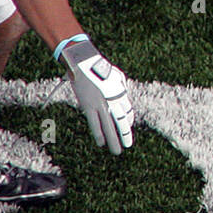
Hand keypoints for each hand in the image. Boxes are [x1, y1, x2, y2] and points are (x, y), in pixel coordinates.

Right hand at [58, 39, 135, 154]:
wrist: (85, 62)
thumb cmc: (99, 68)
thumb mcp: (115, 76)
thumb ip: (120, 87)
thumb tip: (122, 97)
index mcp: (120, 92)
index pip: (127, 112)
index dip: (128, 122)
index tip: (128, 128)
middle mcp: (112, 100)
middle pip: (121, 121)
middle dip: (125, 135)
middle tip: (128, 146)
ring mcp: (101, 104)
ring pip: (109, 125)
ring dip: (113, 139)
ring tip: (117, 150)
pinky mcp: (89, 106)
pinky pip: (95, 123)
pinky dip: (99, 133)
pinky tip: (102, 143)